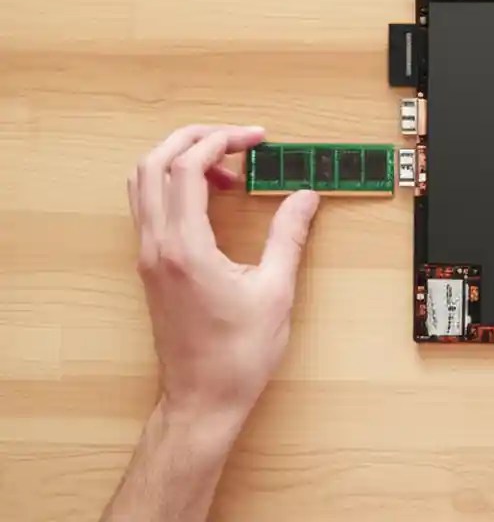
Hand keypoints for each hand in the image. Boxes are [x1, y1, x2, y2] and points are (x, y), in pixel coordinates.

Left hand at [127, 125, 319, 429]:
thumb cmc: (238, 354)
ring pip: (144, 183)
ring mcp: (148, 256)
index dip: (221, 141)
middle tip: (236, 138)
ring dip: (179, 160)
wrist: (202, 398)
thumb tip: (305, 197)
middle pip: (153, 164)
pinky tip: (211, 199)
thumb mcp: (275, 291)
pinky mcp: (150, 267)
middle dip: (194, 139)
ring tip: (225, 167)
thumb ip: (288, 236)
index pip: (187, 168)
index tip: (256, 138)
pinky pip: (150, 207)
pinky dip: (175, 186)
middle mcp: (157, 246)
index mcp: (185, 248)